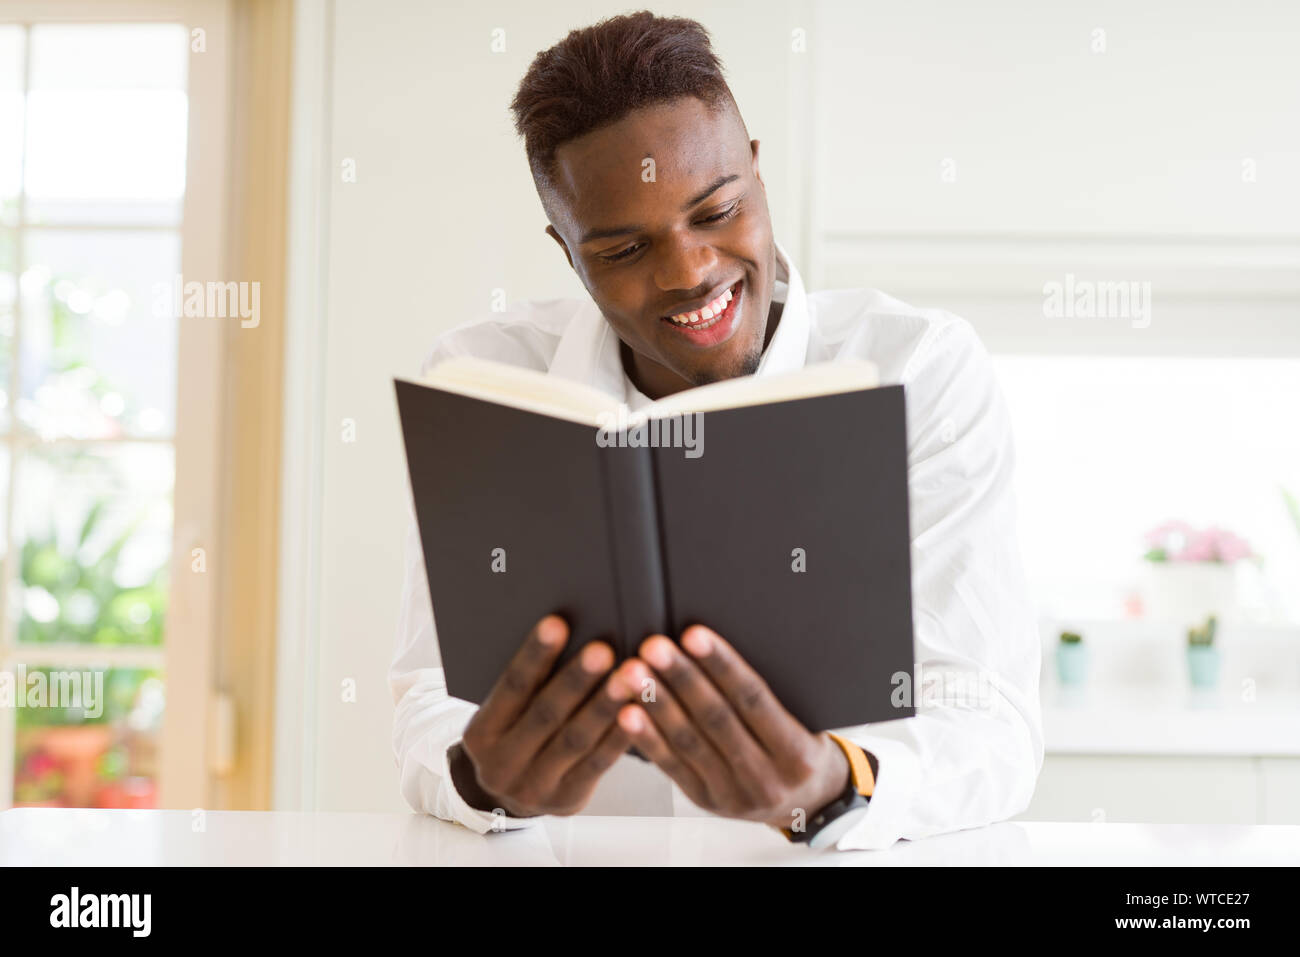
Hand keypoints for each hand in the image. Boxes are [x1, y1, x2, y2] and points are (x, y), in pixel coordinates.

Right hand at [456, 614, 638, 818]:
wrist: (510, 796)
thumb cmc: (515, 733)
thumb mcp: (505, 713)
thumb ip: (529, 684)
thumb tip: (568, 630)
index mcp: (481, 734)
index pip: (510, 688)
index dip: (534, 656)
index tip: (557, 624)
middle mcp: (501, 764)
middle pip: (544, 715)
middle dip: (575, 680)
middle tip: (603, 650)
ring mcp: (533, 787)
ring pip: (574, 740)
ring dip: (604, 706)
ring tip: (629, 677)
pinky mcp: (566, 801)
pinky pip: (597, 764)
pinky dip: (619, 736)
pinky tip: (638, 712)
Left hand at [612, 625, 849, 830]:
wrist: (805, 803)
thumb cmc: (801, 749)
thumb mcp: (806, 721)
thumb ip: (769, 695)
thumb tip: (719, 646)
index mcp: (797, 754)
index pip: (754, 699)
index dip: (722, 665)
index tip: (694, 635)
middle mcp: (767, 778)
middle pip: (716, 719)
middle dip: (681, 679)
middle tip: (653, 647)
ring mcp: (733, 795)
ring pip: (689, 742)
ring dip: (657, 704)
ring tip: (633, 673)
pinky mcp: (706, 801)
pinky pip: (672, 767)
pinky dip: (647, 739)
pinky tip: (627, 713)